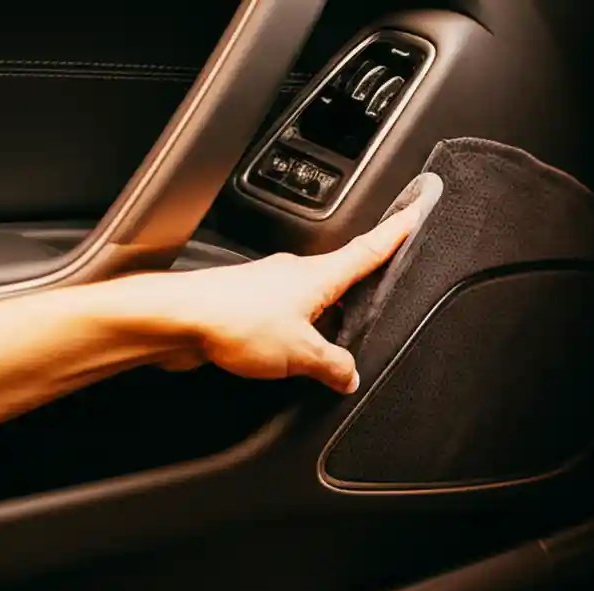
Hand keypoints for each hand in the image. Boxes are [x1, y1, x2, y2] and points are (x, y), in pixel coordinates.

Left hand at [126, 202, 424, 392]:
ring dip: (322, 318)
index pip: (368, 250)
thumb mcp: (299, 353)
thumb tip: (349, 374)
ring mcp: (268, 288)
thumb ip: (332, 366)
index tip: (415, 212)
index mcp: (318, 276)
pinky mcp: (245, 305)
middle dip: (358, 288)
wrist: (178, 320)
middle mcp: (293, 275)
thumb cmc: (234, 321)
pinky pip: (282, 318)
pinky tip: (289, 354)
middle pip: (339, 276)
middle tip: (378, 294)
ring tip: (332, 344)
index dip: (396, 232)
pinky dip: (293, 332)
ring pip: (309, 300)